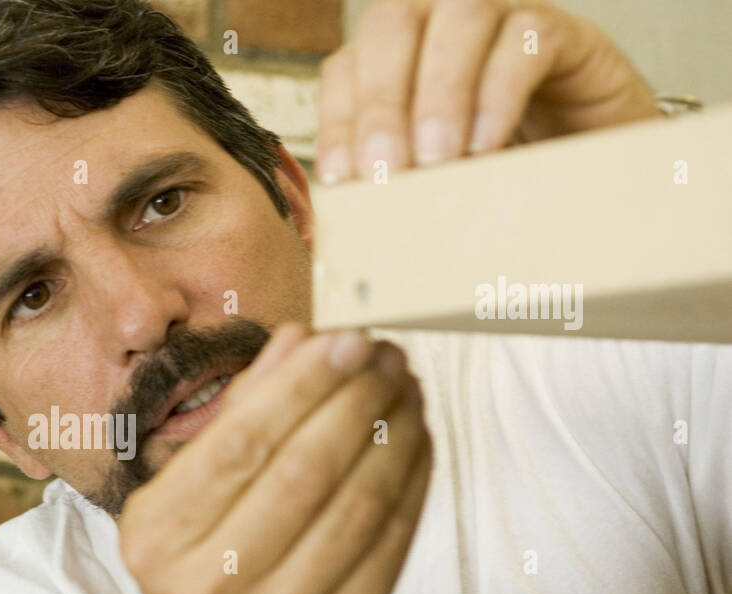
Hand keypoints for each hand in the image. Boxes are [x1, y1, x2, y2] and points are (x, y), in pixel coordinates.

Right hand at [118, 327, 432, 593]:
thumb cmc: (213, 566)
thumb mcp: (193, 496)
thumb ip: (240, 415)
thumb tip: (300, 341)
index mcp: (156, 539)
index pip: (239, 443)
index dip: (301, 386)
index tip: (346, 339)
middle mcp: (206, 586)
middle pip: (303, 470)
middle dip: (355, 400)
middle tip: (387, 356)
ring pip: (357, 504)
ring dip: (394, 433)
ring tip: (408, 389)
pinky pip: (391, 542)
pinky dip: (412, 481)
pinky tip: (417, 440)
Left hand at [317, 0, 662, 183]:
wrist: (603, 181)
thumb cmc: (509, 182)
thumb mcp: (439, 188)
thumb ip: (399, 187)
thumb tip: (352, 225)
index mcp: (402, 61)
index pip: (348, 66)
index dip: (337, 118)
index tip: (342, 179)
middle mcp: (446, 27)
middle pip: (393, 19)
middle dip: (380, 98)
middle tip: (386, 168)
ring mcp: (506, 21)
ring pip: (461, 12)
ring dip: (439, 90)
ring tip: (438, 160)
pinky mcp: (565, 36)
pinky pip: (528, 39)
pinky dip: (499, 91)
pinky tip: (487, 144)